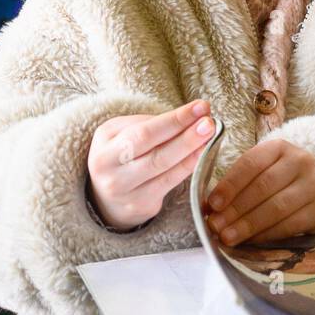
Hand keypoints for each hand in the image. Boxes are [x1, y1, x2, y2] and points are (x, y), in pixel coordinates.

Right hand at [87, 100, 219, 230]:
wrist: (105, 196)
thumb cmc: (120, 155)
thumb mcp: (121, 133)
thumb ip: (149, 124)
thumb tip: (191, 116)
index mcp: (104, 148)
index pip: (144, 132)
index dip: (175, 120)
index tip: (200, 107)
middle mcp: (110, 173)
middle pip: (155, 154)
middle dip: (186, 137)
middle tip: (209, 123)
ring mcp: (125, 193)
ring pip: (164, 170)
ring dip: (192, 152)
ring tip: (211, 137)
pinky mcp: (141, 207)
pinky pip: (170, 184)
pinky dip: (188, 167)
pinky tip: (202, 155)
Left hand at [205, 139, 314, 245]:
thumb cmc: (278, 185)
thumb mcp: (259, 175)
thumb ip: (236, 187)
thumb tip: (208, 209)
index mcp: (280, 147)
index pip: (251, 163)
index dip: (230, 184)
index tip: (212, 204)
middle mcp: (301, 161)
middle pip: (263, 186)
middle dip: (236, 208)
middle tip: (215, 226)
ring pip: (277, 206)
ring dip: (248, 224)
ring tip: (228, 237)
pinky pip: (290, 224)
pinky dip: (267, 234)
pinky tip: (250, 241)